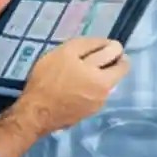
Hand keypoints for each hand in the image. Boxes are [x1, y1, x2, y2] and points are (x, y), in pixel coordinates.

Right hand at [11, 38, 129, 135]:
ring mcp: (98, 104)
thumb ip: (87, 46)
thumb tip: (105, 44)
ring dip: (101, 74)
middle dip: (114, 59)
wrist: (37, 113)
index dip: (111, 44)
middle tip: (99, 55)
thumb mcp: (64, 53)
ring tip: (81, 72)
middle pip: (120, 70)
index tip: (102, 43)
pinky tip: (74, 87)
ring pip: (107, 82)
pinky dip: (90, 87)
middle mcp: (105, 91)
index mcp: (103, 77)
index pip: (116, 54)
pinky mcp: (88, 113)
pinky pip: (95, 94)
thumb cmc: (48, 80)